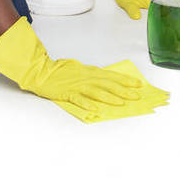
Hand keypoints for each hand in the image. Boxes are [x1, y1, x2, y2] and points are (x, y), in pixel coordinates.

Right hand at [0, 17, 142, 117]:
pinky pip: (78, 99)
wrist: (40, 71)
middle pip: (108, 84)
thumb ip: (92, 75)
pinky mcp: (67, 93)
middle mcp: (86, 77)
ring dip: (111, 97)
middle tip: (137, 95)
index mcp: (89, 72)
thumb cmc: (60, 70)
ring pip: (97, 91)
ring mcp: (76, 85)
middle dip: (124, 90)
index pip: (111, 76)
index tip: (139, 85)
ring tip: (123, 102)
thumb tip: (106, 80)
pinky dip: (88, 104)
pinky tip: (96, 109)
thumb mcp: (79, 69)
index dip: (125, 80)